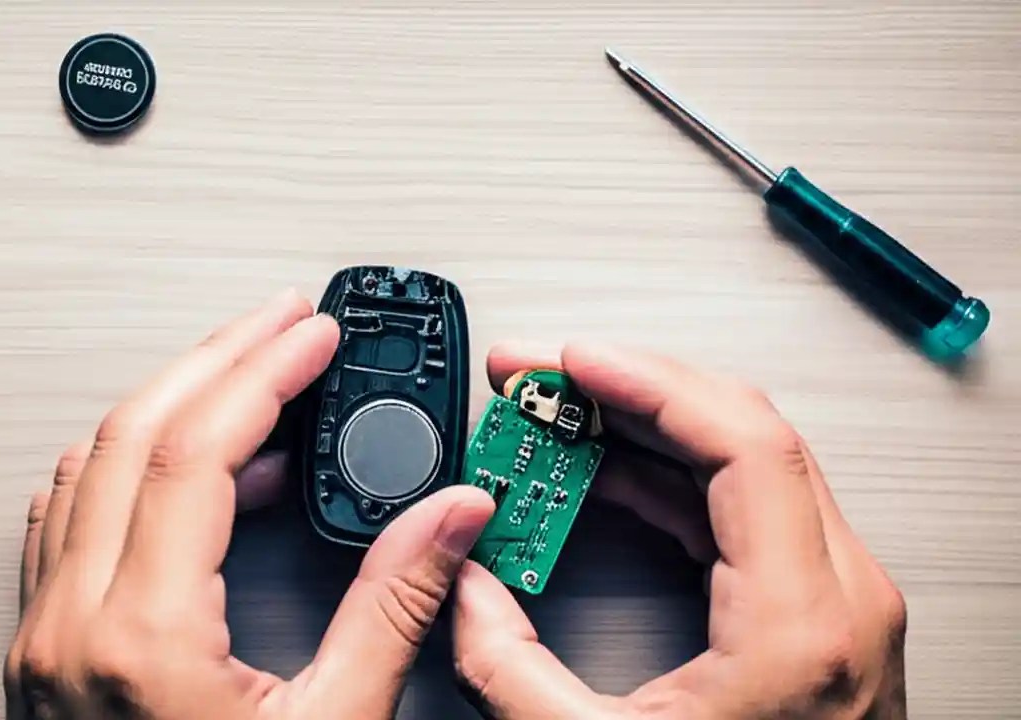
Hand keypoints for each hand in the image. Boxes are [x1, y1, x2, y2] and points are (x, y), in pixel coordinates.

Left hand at [5, 290, 494, 719]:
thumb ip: (394, 607)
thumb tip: (452, 516)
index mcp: (139, 640)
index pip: (194, 453)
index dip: (262, 374)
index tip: (313, 334)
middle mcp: (70, 626)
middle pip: (132, 434)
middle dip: (216, 358)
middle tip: (283, 322)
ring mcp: (43, 636)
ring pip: (89, 466)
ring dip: (170, 405)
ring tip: (251, 384)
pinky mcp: (43, 650)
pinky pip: (67, 516)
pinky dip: (128, 464)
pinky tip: (182, 467)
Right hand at [454, 345, 907, 719]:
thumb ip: (505, 668)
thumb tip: (459, 587)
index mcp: (798, 623)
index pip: (740, 442)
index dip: (647, 382)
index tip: (571, 359)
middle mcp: (837, 597)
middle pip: (743, 433)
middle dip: (629, 389)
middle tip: (540, 377)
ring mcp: (835, 600)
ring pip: (744, 461)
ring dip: (644, 429)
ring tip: (554, 417)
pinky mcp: (815, 610)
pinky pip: (741, 507)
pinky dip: (667, 478)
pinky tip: (603, 472)